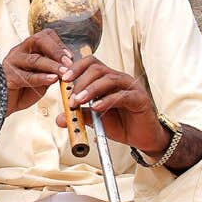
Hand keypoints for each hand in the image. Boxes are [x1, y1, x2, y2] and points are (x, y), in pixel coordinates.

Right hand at [2, 29, 69, 115]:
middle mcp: (19, 51)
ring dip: (52, 66)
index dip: (59, 45)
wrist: (4, 104)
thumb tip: (69, 67)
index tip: (70, 57)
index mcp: (27, 48)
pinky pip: (27, 76)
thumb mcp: (42, 77)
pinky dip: (41, 78)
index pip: (45, 36)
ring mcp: (12, 62)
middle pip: (38, 40)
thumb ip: (52, 70)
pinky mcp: (9, 77)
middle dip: (56, 50)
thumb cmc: (23, 90)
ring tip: (64, 72)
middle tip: (69, 62)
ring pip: (34, 59)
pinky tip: (52, 80)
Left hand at [53, 54, 168, 153]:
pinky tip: (96, 108)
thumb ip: (80, 115)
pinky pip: (122, 96)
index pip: (91, 63)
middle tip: (71, 98)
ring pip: (109, 79)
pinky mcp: (140, 99)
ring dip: (91, 89)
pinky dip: (107, 100)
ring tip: (79, 101)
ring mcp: (130, 87)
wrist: (142, 138)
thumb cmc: (120, 124)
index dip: (76, 68)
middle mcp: (119, 79)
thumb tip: (59, 118)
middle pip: (97, 68)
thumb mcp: (95, 119)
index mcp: (108, 79)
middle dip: (80, 81)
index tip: (63, 79)